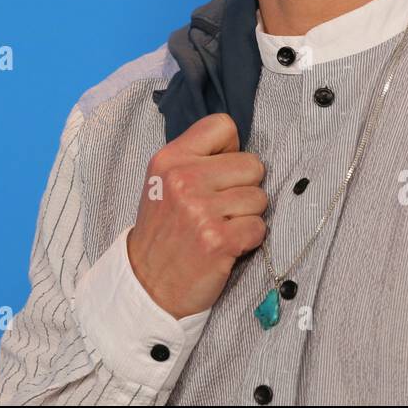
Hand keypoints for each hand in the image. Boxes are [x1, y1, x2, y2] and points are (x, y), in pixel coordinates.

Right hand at [127, 113, 267, 319]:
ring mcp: (201, 210)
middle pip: (252, 164)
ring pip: (260, 197)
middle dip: (244, 187)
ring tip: (221, 227)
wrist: (147, 282)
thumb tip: (240, 146)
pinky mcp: (218, 240)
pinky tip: (226, 245)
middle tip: (220, 208)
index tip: (218, 172)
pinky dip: (249, 239)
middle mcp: (183, 179)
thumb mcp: (164, 181)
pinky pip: (259, 227)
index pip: (223, 125)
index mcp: (170, 158)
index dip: (230, 150)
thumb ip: (196, 157)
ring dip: (247, 216)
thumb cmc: (164, 230)